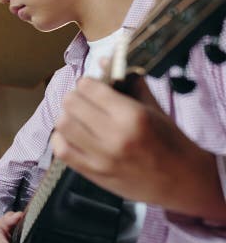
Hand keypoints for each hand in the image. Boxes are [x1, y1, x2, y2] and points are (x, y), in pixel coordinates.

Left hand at [51, 77, 221, 217]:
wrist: (181, 182)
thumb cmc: (170, 141)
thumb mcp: (154, 108)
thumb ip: (129, 82)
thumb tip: (105, 60)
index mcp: (132, 116)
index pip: (90, 88)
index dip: (88, 83)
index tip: (93, 86)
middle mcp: (114, 136)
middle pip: (71, 104)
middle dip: (75, 97)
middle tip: (84, 101)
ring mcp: (101, 157)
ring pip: (62, 125)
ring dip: (66, 117)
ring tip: (78, 118)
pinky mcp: (93, 173)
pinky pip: (61, 150)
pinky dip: (61, 139)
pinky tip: (72, 136)